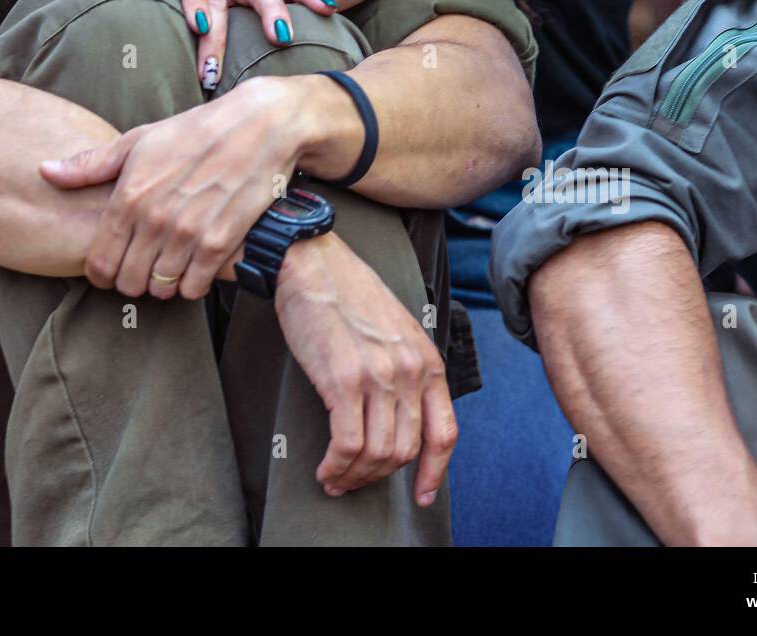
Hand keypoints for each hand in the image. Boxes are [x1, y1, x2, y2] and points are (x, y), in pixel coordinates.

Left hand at [40, 76, 320, 298]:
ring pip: (160, 289)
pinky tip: (195, 264)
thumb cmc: (195, 130)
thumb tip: (45, 171)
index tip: (113, 265)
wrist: (258, 126)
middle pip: (128, 283)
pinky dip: (192, 283)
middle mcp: (154, 220)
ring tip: (169, 264)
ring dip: (162, 283)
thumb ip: (90, 164)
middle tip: (143, 265)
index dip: (102, 273)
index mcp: (129, 196)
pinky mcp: (220, 243)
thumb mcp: (139, 140)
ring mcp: (188, 234)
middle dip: (131, 279)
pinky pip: (194, 288)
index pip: (99, 264)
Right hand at [119, 0, 336, 88]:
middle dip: (273, 11)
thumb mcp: (211, 47)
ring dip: (218, 33)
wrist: (115, 5)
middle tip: (282, 38)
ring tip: (213, 70)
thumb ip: (238, 62)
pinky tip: (196, 25)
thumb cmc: (171, 34)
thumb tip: (273, 105)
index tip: (331, 9)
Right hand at [274, 234, 456, 506]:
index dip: (435, 472)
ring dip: (355, 476)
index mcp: (426, 360)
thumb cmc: (346, 292)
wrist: (312, 262)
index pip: (444, 433)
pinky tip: (325, 469)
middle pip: (407, 451)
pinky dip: (336, 466)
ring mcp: (379, 376)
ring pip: (379, 454)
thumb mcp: (394, 330)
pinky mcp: (343, 380)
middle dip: (380, 476)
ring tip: (336, 478)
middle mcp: (409, 371)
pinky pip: (348, 445)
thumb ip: (405, 369)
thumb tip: (397, 417)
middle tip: (356, 480)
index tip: (422, 494)